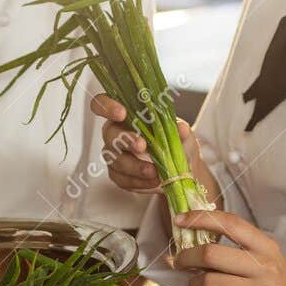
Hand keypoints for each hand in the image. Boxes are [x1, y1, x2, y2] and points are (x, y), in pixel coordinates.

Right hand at [89, 95, 215, 200]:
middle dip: (125, 139)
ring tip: (154, 171)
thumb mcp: (183, 134)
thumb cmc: (175, 143)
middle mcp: (115, 132)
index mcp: (126, 114)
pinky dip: (138, 181)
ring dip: (134, 166)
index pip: (103, 103)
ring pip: (114, 159)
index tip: (121, 113)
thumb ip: (180, 130)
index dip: (106, 106)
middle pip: (109, 133)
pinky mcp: (117, 174)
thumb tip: (180, 128)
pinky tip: (152, 181)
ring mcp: (114, 154)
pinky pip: (121, 178)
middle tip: (142, 145)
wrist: (181, 168)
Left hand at [171, 210, 285, 285]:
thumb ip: (240, 250)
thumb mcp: (270, 262)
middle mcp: (265, 267)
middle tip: (180, 262)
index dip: (200, 218)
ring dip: (193, 285)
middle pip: (211, 253)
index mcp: (267, 247)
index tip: (180, 220)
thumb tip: (195, 241)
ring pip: (209, 282)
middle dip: (186, 258)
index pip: (230, 223)